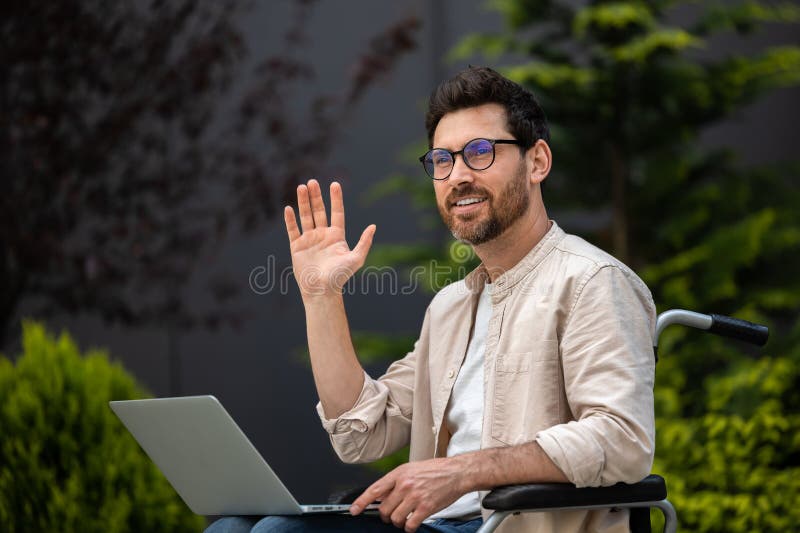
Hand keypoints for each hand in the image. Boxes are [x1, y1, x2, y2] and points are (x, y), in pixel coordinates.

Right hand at [284, 179, 375, 298]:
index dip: (336, 199)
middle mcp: (323, 235)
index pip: (336, 213)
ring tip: (301, 187)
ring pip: (305, 216)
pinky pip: (293, 230)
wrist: (321, 290)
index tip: (334, 184)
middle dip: (316, 196)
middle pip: (319, 211)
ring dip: (303, 202)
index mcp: (337, 236)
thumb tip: (373, 226)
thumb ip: (364, 242)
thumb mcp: (356, 258)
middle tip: (312, 182)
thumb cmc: (340, 277)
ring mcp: (309, 240)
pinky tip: (289, 208)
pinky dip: (290, 219)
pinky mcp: (297, 247)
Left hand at [349, 457, 468, 531]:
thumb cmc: (435, 470)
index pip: (374, 490)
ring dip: (398, 522)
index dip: (361, 502)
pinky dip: (409, 528)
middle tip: (392, 514)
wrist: (456, 472)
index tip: (354, 510)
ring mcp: (415, 497)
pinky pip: (410, 525)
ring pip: (395, 519)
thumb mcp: (411, 469)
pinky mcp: (426, 507)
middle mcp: (405, 485)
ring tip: (405, 518)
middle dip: (386, 515)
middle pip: (384, 509)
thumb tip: (380, 495)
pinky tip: (413, 523)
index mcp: (399, 474)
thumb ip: (395, 481)